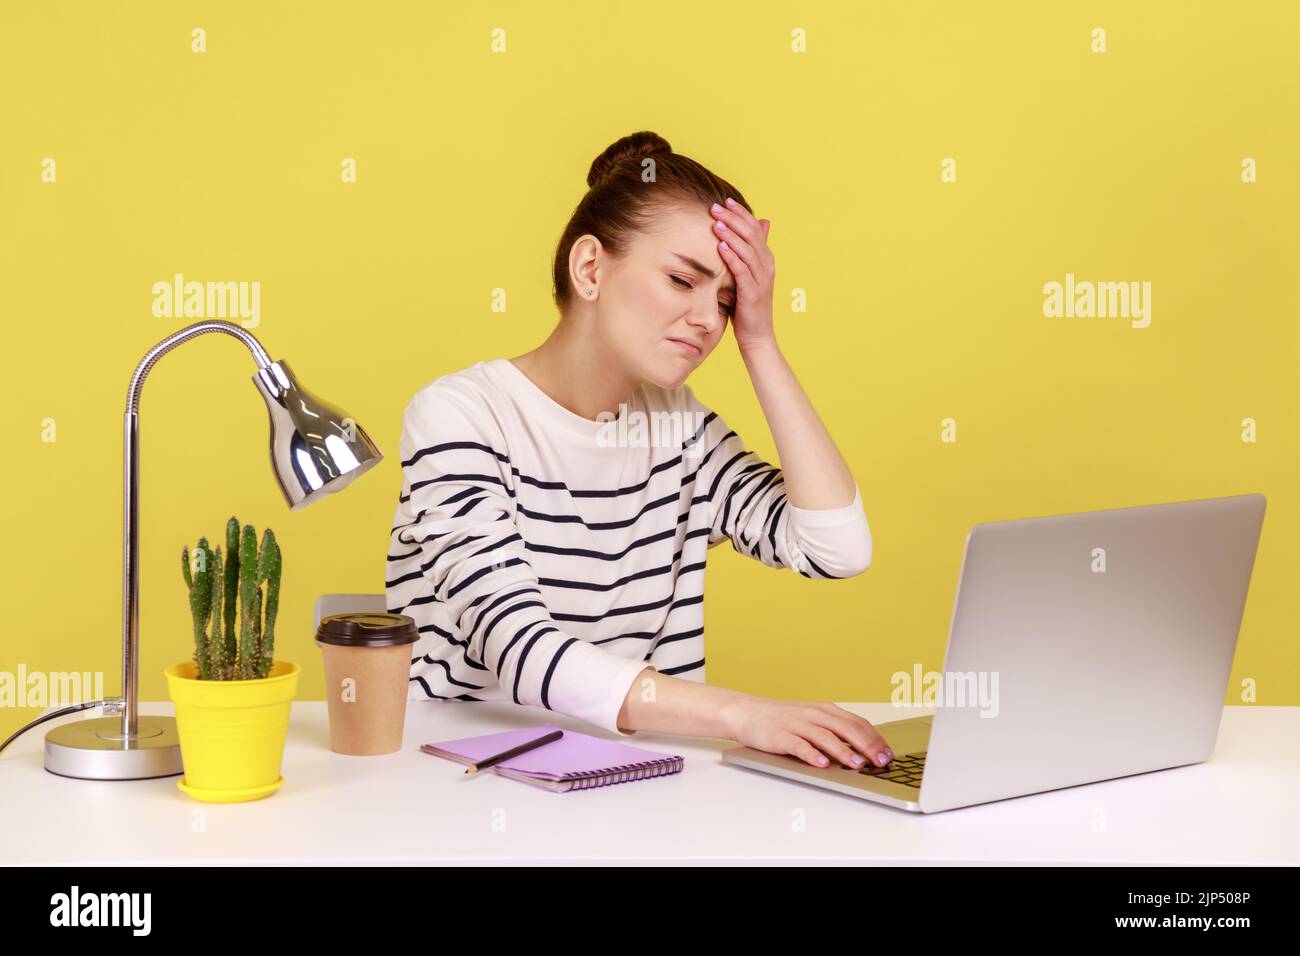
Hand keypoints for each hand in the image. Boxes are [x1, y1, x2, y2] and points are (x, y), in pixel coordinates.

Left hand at [710, 198, 774, 354]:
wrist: (757, 335)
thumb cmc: (748, 306)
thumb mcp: (748, 276)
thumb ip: (746, 255)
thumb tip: (746, 238)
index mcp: (766, 259)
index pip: (755, 228)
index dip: (741, 214)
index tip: (725, 201)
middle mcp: (766, 266)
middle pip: (751, 234)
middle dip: (733, 219)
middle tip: (715, 207)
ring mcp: (761, 279)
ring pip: (747, 250)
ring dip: (731, 235)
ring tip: (716, 223)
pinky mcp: (752, 292)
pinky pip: (742, 270)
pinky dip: (732, 257)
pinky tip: (720, 247)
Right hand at [719, 695, 895, 769]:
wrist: (747, 712)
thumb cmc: (782, 719)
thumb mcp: (812, 720)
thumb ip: (834, 731)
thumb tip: (863, 750)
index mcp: (825, 710)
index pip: (857, 723)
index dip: (875, 738)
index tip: (888, 754)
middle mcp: (814, 715)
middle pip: (846, 728)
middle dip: (867, 745)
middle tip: (880, 761)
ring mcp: (797, 724)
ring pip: (825, 736)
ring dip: (843, 751)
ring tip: (857, 764)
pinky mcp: (780, 735)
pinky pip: (799, 745)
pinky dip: (811, 754)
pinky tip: (821, 763)